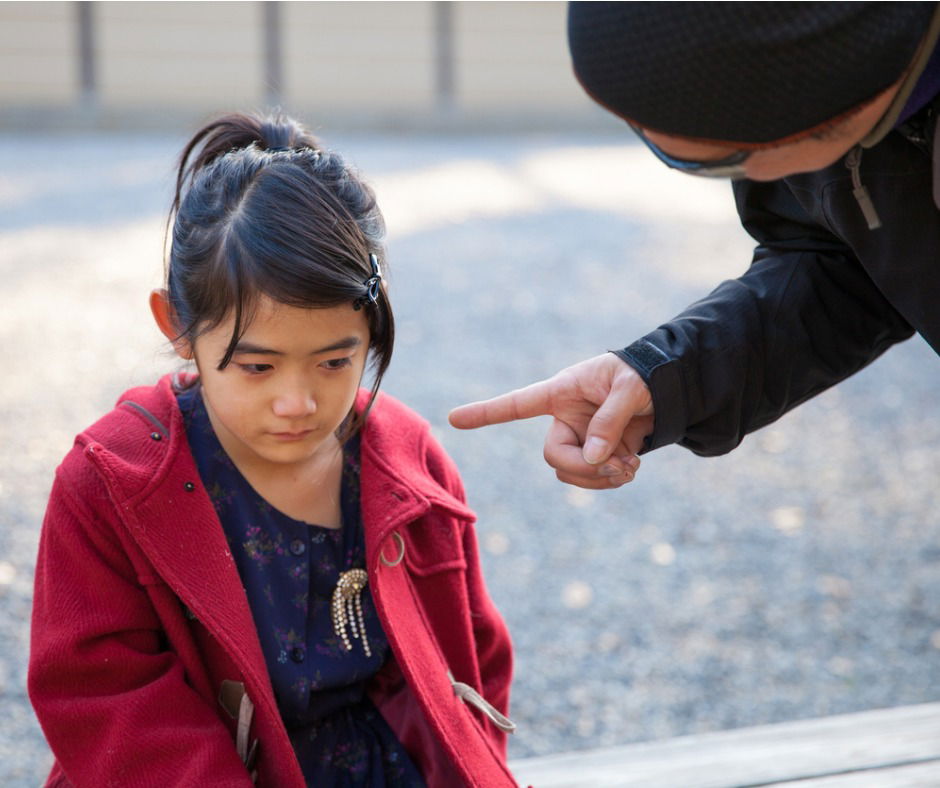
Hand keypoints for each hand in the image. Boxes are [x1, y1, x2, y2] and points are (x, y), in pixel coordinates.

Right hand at [448, 353, 653, 488]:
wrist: (668, 389)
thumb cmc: (645, 374)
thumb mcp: (631, 387)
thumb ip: (611, 418)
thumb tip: (593, 457)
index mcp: (562, 391)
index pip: (518, 404)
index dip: (486, 412)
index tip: (453, 418)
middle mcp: (565, 417)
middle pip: (553, 455)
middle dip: (583, 468)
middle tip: (617, 467)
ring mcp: (580, 438)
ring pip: (570, 473)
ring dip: (599, 479)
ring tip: (630, 468)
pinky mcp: (597, 454)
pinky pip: (592, 479)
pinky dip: (611, 481)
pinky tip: (630, 469)